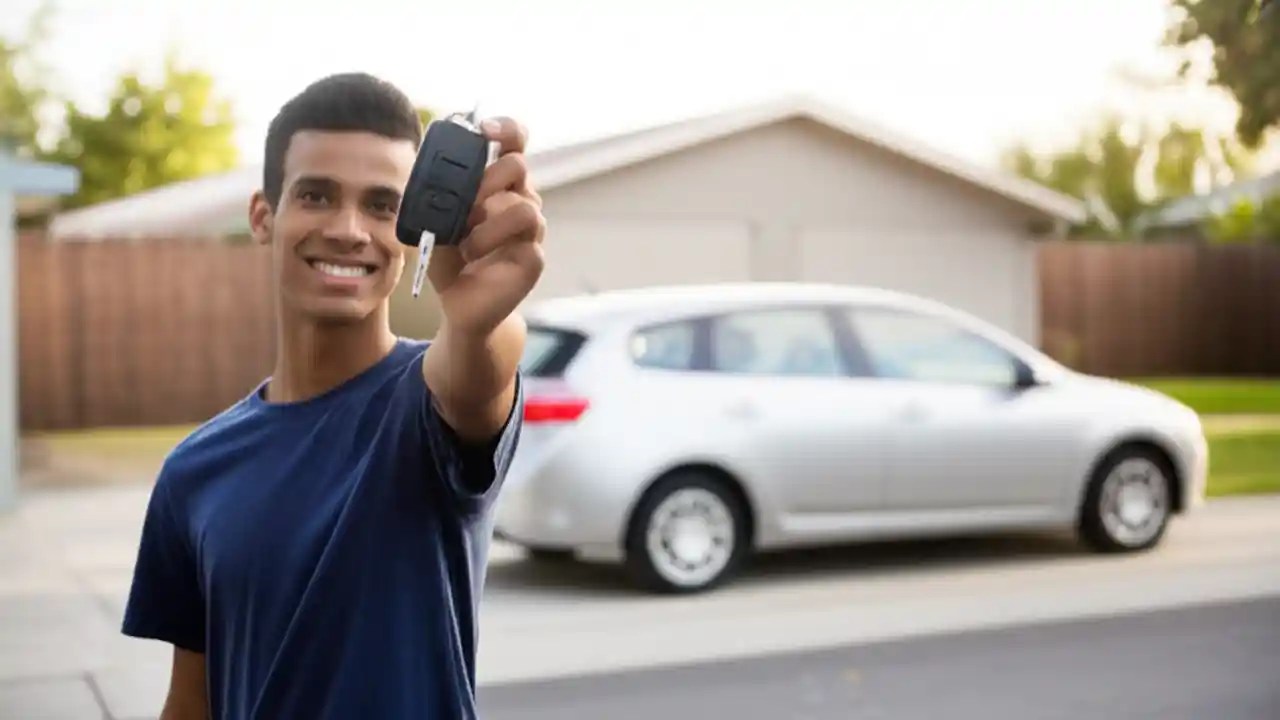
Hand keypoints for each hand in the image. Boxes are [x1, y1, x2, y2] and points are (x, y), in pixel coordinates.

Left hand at [427, 117, 545, 335]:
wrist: (459, 303)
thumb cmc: (450, 257)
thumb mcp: (434, 219)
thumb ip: (438, 193)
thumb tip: (435, 169)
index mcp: (499, 185)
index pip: (516, 143)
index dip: (505, 129)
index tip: (484, 130)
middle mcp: (521, 201)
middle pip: (518, 166)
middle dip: (486, 179)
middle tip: (464, 203)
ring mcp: (531, 231)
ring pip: (526, 206)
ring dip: (488, 220)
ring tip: (464, 239)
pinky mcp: (533, 260)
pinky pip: (525, 241)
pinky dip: (490, 243)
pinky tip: (470, 256)